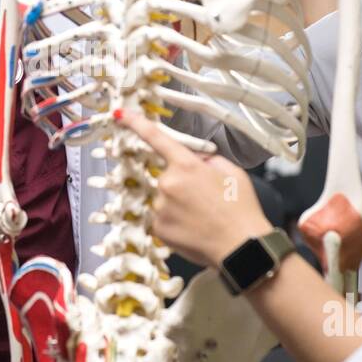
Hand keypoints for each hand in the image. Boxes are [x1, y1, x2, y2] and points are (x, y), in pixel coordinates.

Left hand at [117, 110, 272, 267]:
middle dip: (181, 183)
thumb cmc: (241, 209)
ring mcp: (160, 207)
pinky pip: (161, 218)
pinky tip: (193, 228)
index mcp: (186, 165)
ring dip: (177, 204)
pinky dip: (174, 222)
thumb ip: (207, 160)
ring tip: (201, 217)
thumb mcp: (231, 172)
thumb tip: (195, 160)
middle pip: (166, 176)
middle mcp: (168, 183)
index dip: (135, 123)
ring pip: (163, 199)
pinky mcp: (158, 228)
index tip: (120, 115)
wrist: (241, 247)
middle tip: (204, 200)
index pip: (155, 138)